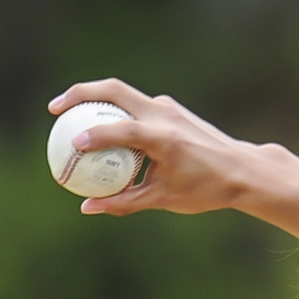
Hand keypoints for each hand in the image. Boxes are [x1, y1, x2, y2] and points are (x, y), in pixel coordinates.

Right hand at [48, 79, 260, 218]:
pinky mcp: (171, 109)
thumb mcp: (164, 199)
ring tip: (69, 113)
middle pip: (114, 90)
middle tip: (55, 109)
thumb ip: (124, 201)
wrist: (243, 170)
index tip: (71, 143)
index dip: (95, 134)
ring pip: (123, 93)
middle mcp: (165, 115)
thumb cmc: (206, 189)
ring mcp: (169, 108)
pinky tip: (99, 126)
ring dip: (95, 98)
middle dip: (80, 93)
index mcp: (165, 139)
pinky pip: (135, 104)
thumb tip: (87, 208)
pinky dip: (113, 110)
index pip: (122, 129)